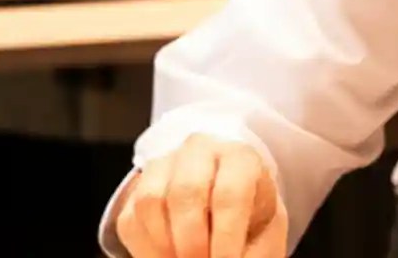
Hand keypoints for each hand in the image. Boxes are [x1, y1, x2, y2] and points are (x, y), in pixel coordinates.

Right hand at [115, 133, 287, 257]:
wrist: (229, 208)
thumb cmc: (251, 219)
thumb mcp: (266, 230)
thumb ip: (255, 248)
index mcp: (240, 158)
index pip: (230, 193)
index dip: (226, 235)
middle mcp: (200, 151)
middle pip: (186, 192)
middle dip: (192, 242)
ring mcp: (164, 165)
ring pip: (151, 202)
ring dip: (166, 245)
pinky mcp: (137, 187)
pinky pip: (131, 219)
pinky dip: (146, 249)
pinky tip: (167, 257)